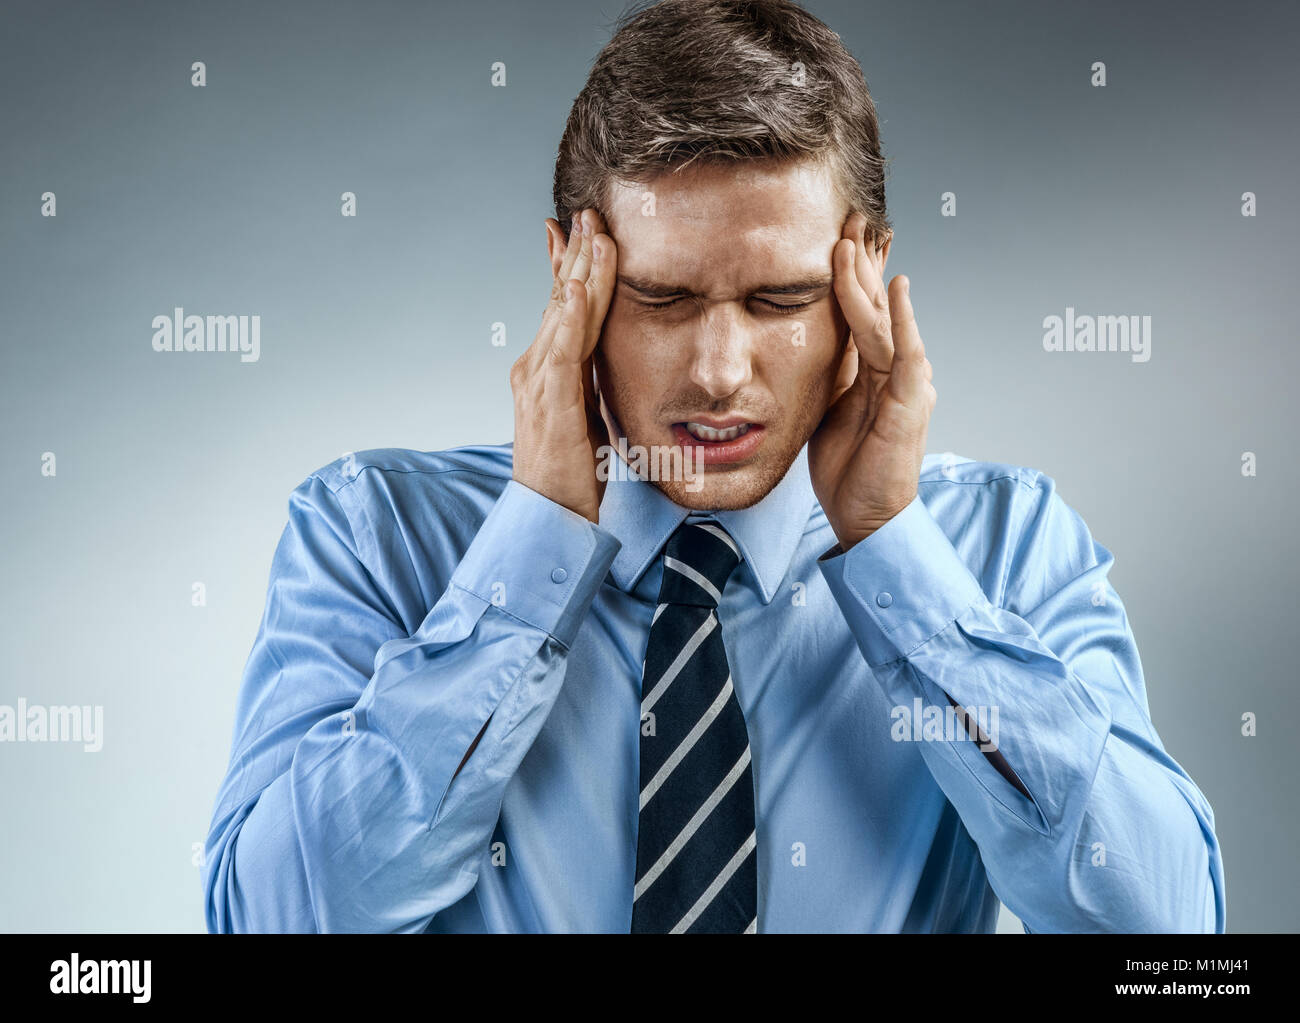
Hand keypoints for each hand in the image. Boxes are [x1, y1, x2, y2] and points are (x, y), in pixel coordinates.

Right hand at [510, 208, 617, 523]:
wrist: (548, 517)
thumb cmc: (569, 475)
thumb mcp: (586, 416)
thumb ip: (589, 383)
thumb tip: (603, 363)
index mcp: (545, 369)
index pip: (559, 306)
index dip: (568, 265)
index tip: (576, 228)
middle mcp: (534, 366)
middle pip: (559, 297)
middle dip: (574, 251)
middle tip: (588, 209)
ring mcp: (538, 379)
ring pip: (563, 311)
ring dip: (580, 266)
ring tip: (592, 228)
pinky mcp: (550, 398)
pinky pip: (563, 345)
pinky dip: (572, 311)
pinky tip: (581, 282)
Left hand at [809, 212, 935, 550]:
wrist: (865, 517)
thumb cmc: (849, 468)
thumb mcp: (829, 407)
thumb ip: (830, 371)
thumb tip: (811, 340)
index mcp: (876, 371)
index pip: (863, 311)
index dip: (853, 273)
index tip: (839, 235)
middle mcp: (897, 370)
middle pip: (876, 305)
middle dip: (862, 261)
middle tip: (849, 217)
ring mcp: (907, 384)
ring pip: (883, 321)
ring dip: (866, 280)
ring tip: (852, 242)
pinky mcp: (910, 402)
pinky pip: (905, 353)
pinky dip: (900, 320)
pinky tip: (896, 289)